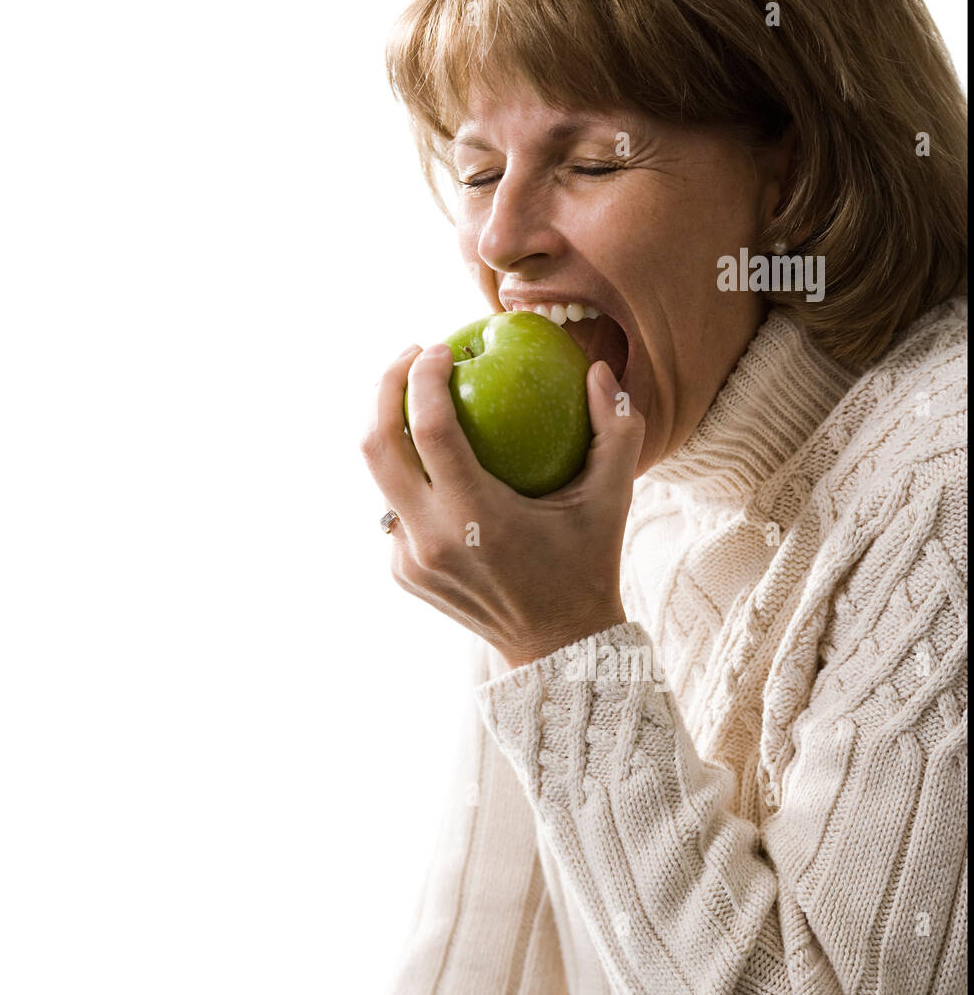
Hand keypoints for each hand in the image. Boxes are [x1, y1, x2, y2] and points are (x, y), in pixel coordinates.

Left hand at [360, 342, 644, 669]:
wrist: (557, 646)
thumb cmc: (588, 564)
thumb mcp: (613, 499)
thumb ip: (616, 428)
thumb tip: (596, 369)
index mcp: (478, 518)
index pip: (430, 429)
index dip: (423, 378)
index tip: (439, 348)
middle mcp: (432, 540)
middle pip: (377, 445)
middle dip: (384, 386)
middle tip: (411, 356)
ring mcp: (409, 559)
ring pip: (377, 476)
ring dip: (389, 426)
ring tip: (415, 395)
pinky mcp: (401, 571)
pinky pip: (393, 507)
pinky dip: (409, 473)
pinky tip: (432, 453)